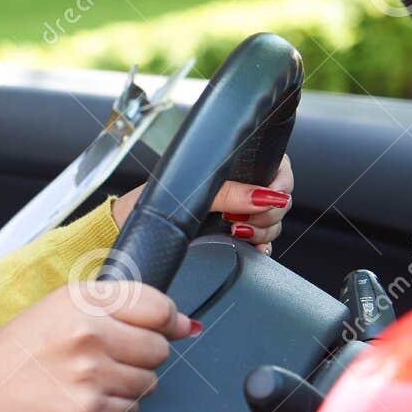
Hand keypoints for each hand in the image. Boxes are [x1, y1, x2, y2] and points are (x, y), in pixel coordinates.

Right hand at [0, 281, 195, 411]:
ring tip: (89, 381)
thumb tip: (183, 325)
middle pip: (159, 347)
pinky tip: (83, 400)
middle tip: (108, 361)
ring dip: (128, 386)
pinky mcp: (87, 408)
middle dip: (143, 358)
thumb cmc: (6, 358)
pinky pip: (130, 409)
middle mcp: (88, 330)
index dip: (167, 320)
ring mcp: (89, 370)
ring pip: (149, 381)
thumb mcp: (52, 312)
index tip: (166, 329)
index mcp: (79, 299)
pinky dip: (114, 409)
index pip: (156, 304)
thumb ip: (111, 311)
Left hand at [111, 154, 293, 254]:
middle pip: (279, 198)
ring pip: (273, 221)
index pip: (275, 165)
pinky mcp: (233, 237)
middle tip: (243, 217)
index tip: (271, 195)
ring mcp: (237, 214)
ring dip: (263, 229)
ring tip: (236, 230)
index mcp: (228, 168)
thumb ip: (227, 191)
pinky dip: (261, 246)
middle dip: (271, 211)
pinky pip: (263, 243)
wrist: (130, 230)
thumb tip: (263, 196)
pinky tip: (251, 247)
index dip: (281, 180)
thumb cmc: (152, 201)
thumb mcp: (190, 191)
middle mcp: (237, 189)